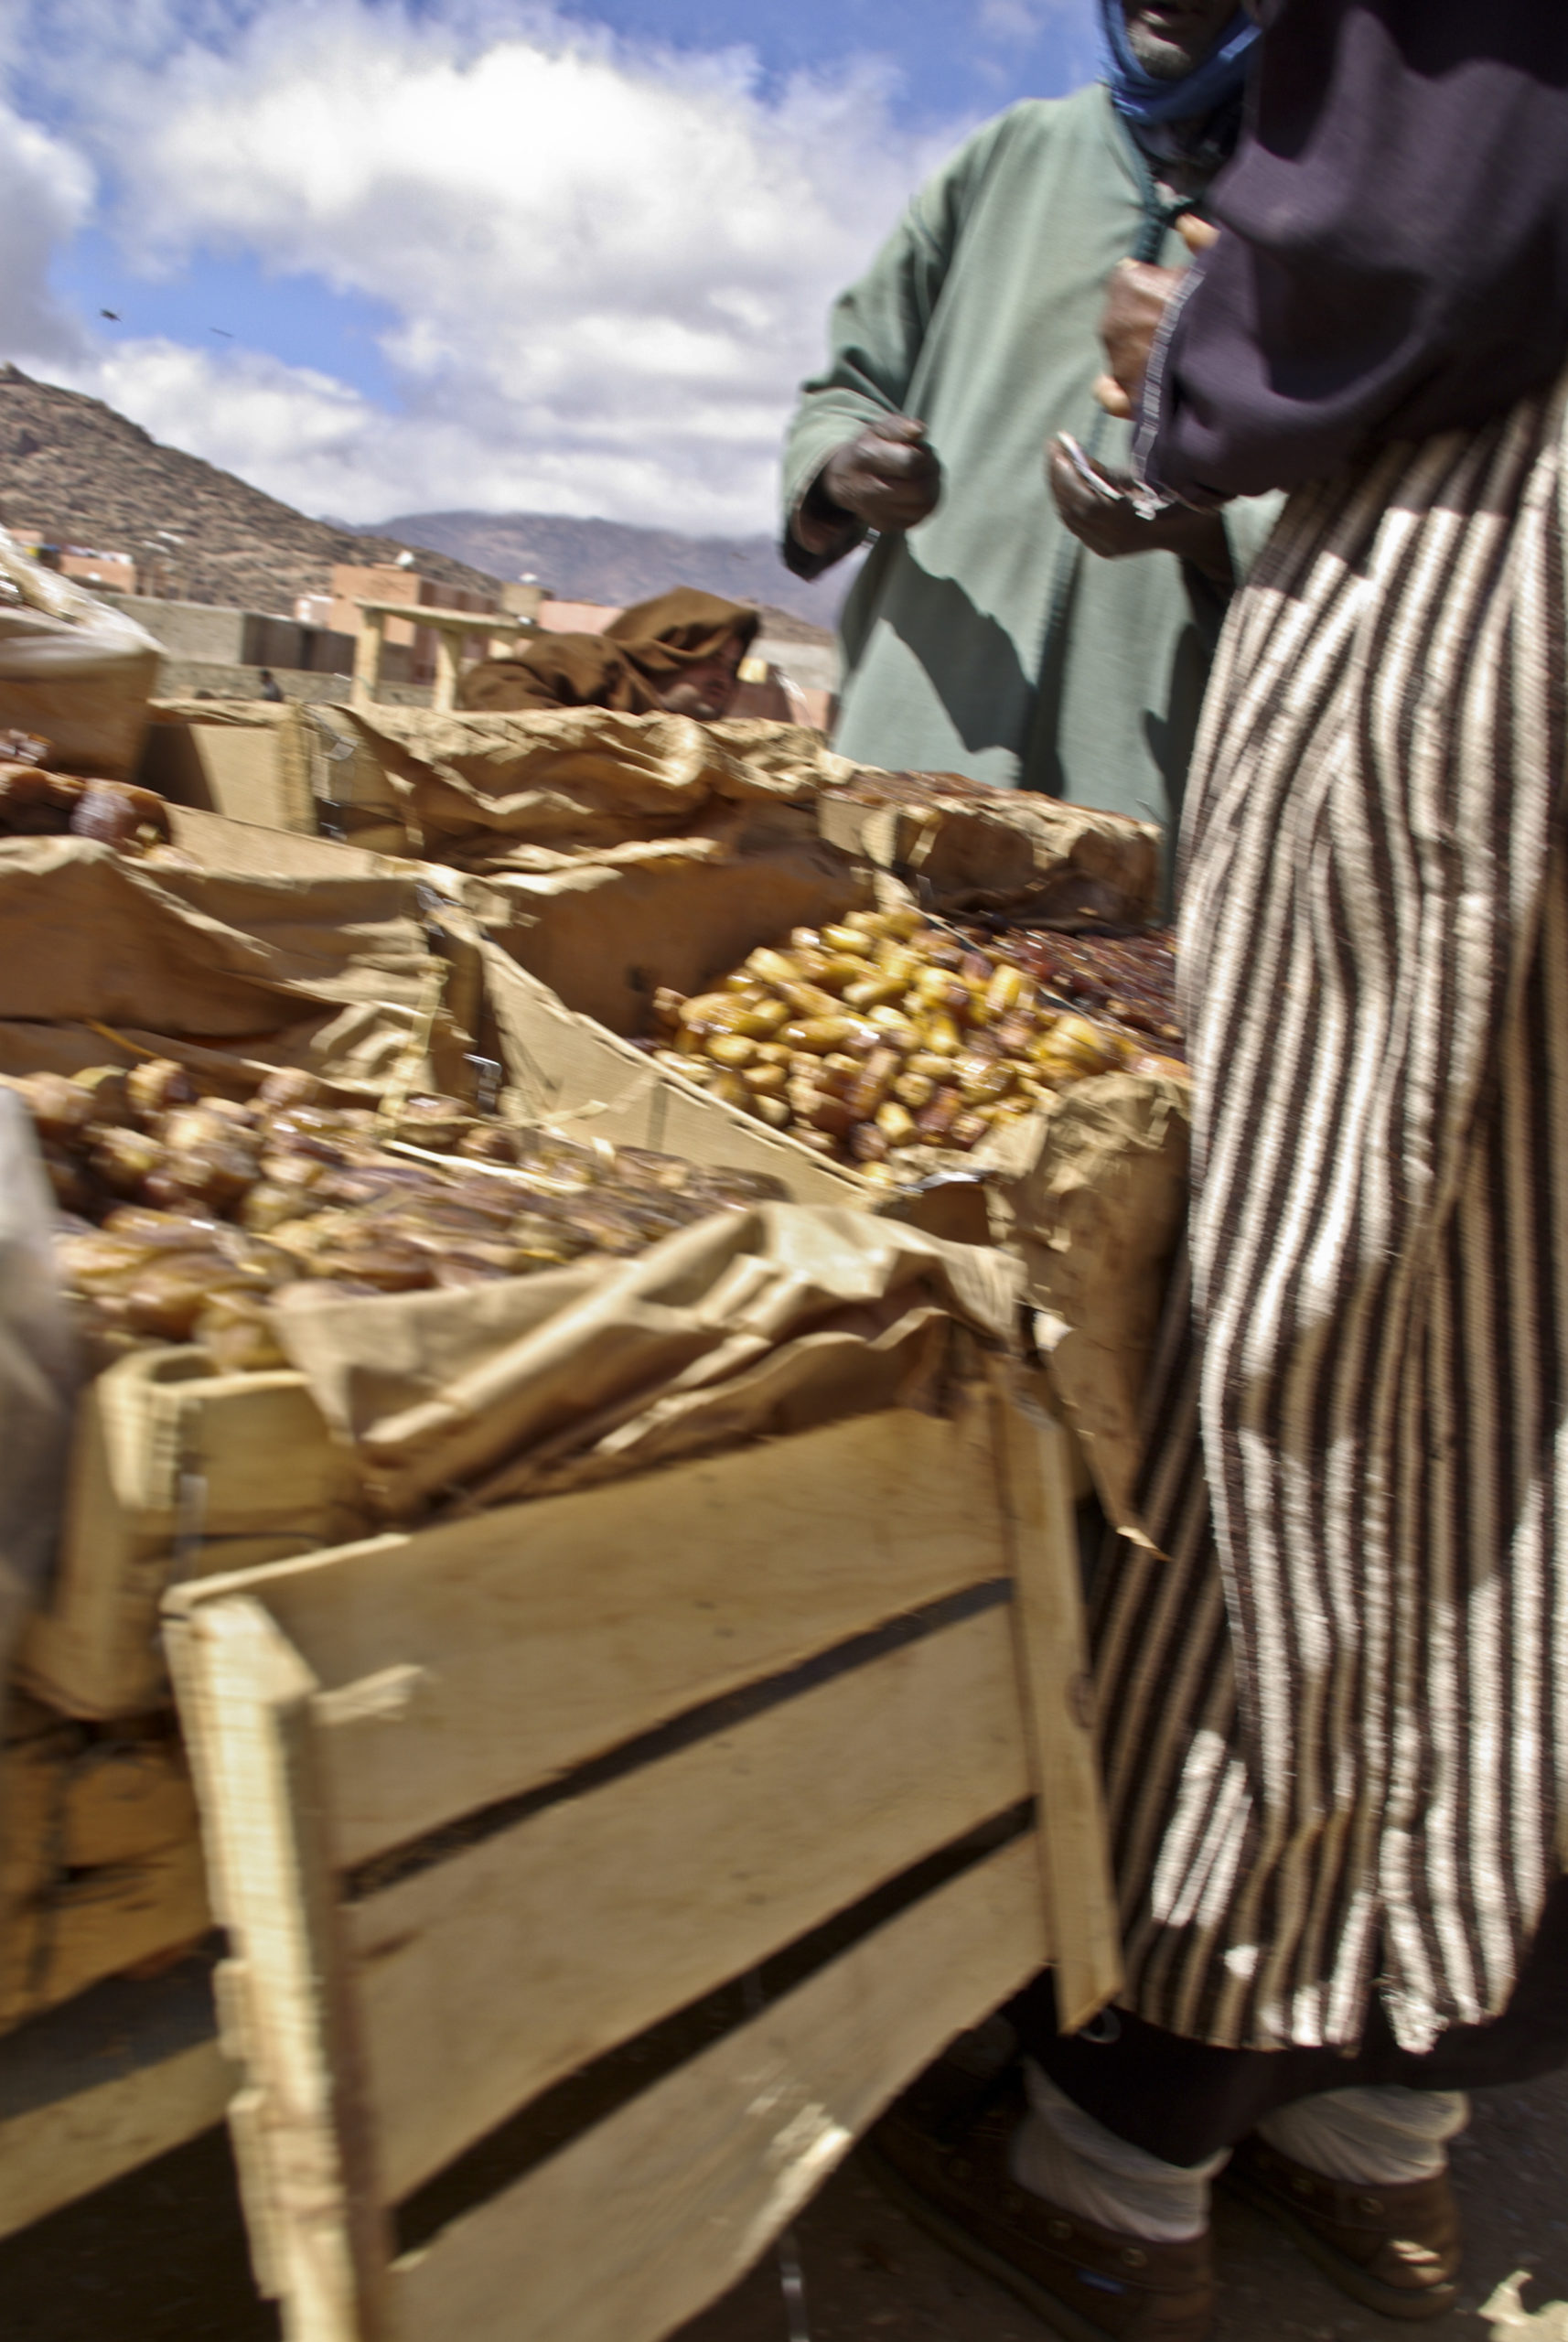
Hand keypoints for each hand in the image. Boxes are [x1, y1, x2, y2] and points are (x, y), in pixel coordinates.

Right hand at [818, 415, 941, 533]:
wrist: (844, 480)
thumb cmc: (869, 449)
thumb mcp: (879, 430)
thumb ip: (899, 426)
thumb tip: (919, 430)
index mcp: (867, 457)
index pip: (911, 463)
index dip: (924, 455)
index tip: (919, 449)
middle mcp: (868, 490)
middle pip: (920, 490)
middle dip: (931, 474)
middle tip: (928, 463)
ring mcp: (877, 512)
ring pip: (924, 506)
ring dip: (932, 487)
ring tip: (922, 474)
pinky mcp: (886, 526)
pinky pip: (920, 516)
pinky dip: (925, 502)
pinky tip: (917, 489)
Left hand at [1047, 442, 1231, 583]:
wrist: (1192, 533)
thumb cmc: (1180, 498)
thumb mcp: (1151, 478)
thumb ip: (1111, 474)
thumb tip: (1078, 459)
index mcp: (1132, 525)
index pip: (1088, 504)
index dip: (1070, 478)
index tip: (1060, 451)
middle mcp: (1114, 541)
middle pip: (1074, 510)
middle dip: (1059, 477)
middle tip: (1054, 447)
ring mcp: (1106, 547)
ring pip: (1070, 516)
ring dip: (1060, 486)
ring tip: (1056, 456)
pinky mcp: (1101, 546)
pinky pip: (1075, 521)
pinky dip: (1066, 497)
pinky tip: (1063, 475)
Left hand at [1093, 214, 1217, 419]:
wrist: (1224, 363)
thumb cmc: (1221, 306)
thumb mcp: (1218, 263)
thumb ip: (1202, 240)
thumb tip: (1186, 223)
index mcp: (1128, 282)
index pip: (1131, 278)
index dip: (1155, 285)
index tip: (1176, 293)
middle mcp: (1113, 321)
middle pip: (1126, 316)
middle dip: (1147, 318)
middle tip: (1180, 327)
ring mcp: (1117, 361)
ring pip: (1121, 352)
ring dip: (1139, 351)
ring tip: (1172, 357)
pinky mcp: (1126, 396)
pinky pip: (1108, 395)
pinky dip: (1114, 391)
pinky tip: (1126, 386)